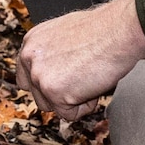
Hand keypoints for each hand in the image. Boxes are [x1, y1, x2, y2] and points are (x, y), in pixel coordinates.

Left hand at [15, 0, 144, 118]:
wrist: (118, 32)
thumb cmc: (102, 30)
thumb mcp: (64, 34)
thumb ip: (52, 53)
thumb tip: (55, 68)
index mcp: (32, 42)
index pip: (26, 76)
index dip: (46, 85)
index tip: (62, 85)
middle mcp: (29, 58)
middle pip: (39, 95)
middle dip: (61, 94)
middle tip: (83, 77)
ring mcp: (39, 75)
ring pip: (52, 107)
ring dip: (73, 100)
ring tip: (89, 78)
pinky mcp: (53, 92)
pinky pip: (69, 114)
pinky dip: (86, 106)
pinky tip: (93, 84)